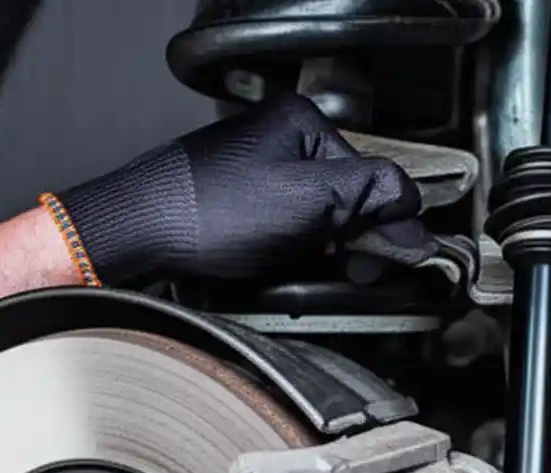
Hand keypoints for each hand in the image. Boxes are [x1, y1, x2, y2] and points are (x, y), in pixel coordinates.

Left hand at [56, 94, 421, 282]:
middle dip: (350, 240)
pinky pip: (287, 233)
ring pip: (319, 221)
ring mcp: (257, 173)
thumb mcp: (311, 201)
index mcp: (302, 124)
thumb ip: (374, 196)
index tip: (383, 260)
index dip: (384, 224)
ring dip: (320, 252)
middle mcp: (280, 141)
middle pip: (349, 199)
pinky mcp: (238, 206)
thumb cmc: (209, 211)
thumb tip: (417, 217)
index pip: (375, 177)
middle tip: (344, 270)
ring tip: (298, 268)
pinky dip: (291, 256)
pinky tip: (274, 268)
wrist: (134, 236)